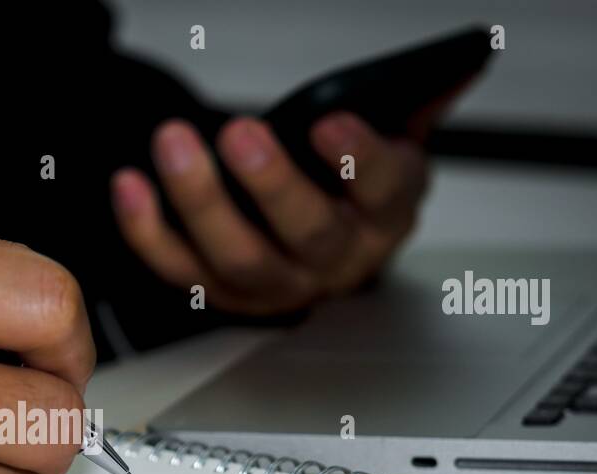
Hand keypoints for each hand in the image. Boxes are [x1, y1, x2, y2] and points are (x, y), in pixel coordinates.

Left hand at [110, 111, 434, 314]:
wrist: (315, 236)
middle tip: (240, 133)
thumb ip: (422, 97)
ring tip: (173, 144)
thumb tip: (466, 56)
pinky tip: (130, 186)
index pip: (384, 193)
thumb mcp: (397, 138)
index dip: (358, 159)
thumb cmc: (350, 184)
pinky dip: (147, 232)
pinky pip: (179, 270)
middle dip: (271, 185)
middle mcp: (335, 261)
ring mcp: (275, 285)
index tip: (330, 120)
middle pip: (307, 237)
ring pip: (238, 260)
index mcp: (386, 216)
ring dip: (200, 203)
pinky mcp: (219, 294)